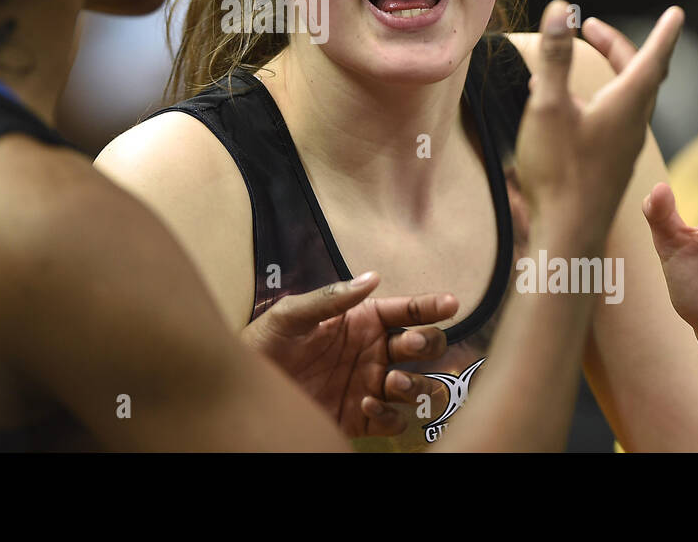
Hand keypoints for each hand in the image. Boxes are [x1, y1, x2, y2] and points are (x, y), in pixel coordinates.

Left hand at [240, 272, 457, 436]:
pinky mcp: (362, 418)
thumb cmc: (266, 343)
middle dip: (428, 344)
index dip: (431, 306)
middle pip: (425, 347)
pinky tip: (365, 403)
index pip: (407, 311)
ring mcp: (371, 385)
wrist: (246, 388)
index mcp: (363, 321)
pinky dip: (389, 414)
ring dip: (416, 384)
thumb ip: (331, 298)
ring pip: (418, 386)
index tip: (451, 303)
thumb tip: (372, 277)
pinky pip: (394, 420)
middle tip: (410, 345)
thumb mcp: (291, 315)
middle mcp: (374, 352)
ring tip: (390, 381)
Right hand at [515, 1, 683, 250]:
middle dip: (619, 46)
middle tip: (590, 27)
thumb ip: (554, 58)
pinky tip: (575, 107)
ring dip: (615, 71)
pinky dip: (605, 97)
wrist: (569, 233)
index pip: (653, 56)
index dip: (664, 32)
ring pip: (631, 97)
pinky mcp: (612, 164)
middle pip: (640, 74)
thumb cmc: (560, 170)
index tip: (677, 12)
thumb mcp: (549, 107)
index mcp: (626, 103)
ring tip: (585, 61)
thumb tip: (561, 8)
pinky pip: (618, 118)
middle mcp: (633, 122)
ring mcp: (624, 146)